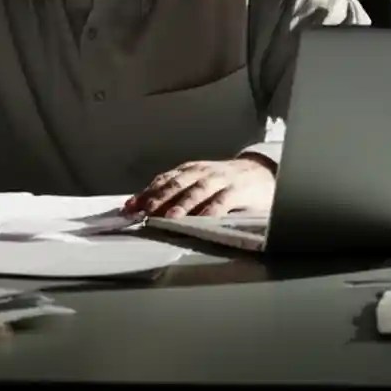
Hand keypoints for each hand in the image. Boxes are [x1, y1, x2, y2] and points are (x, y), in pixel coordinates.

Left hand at [122, 156, 275, 217]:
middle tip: (145, 210)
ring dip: (182, 204)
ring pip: (197, 191)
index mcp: (189, 170)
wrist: (260, 171)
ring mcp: (220, 180)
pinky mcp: (237, 191)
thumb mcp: (198, 182)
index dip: (146, 193)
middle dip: (159, 197)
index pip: (163, 180)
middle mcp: (202, 172)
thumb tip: (143, 207)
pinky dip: (211, 210)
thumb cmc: (224, 182)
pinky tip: (202, 220)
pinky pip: (222, 201)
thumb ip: (176, 193)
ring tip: (169, 217)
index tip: (130, 207)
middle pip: (177, 184)